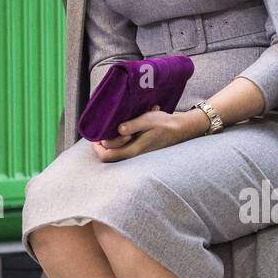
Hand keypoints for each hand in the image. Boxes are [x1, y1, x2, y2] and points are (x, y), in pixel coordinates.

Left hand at [92, 107, 206, 161]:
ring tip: (108, 131)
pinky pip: (123, 150)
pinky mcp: (139, 149)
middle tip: (99, 133)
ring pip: (116, 154)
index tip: (97, 136)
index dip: (99, 147)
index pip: (108, 155)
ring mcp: (137, 153)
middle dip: (101, 146)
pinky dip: (117, 142)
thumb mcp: (148, 120)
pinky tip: (119, 131)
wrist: (180, 129)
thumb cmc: (164, 124)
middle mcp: (134, 154)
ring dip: (109, 143)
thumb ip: (133, 125)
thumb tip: (118, 129)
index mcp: (134, 149)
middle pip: (109, 157)